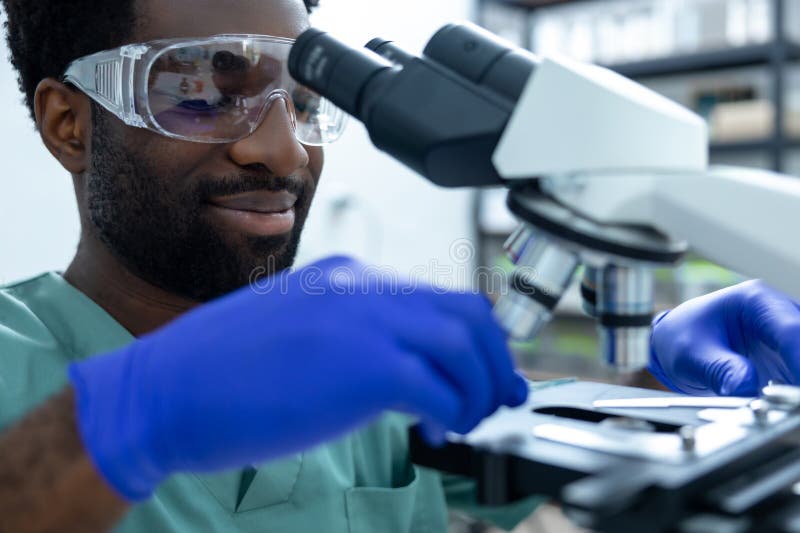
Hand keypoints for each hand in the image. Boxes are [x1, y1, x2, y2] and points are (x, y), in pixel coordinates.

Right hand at [68, 256, 527, 500]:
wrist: (163, 390)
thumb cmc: (220, 372)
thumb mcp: (296, 329)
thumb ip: (349, 334)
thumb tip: (400, 365)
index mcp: (348, 277)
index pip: (437, 297)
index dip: (475, 339)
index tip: (485, 373)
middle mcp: (363, 288)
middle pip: (467, 312)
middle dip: (493, 361)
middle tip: (493, 399)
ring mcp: (365, 322)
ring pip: (464, 343)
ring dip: (478, 389)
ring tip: (463, 421)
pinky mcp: (364, 367)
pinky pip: (440, 387)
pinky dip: (454, 411)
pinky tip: (438, 431)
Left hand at [649, 280, 799, 396]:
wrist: (677, 343)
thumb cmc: (682, 338)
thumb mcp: (691, 354)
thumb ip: (720, 369)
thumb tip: (745, 387)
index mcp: (755, 301)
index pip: (790, 329)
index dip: (799, 358)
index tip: (798, 388)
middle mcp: (780, 314)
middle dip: (799, 373)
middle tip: (792, 403)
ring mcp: (788, 338)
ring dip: (797, 385)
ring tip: (787, 406)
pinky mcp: (790, 360)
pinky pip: (798, 376)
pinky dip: (795, 393)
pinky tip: (786, 409)